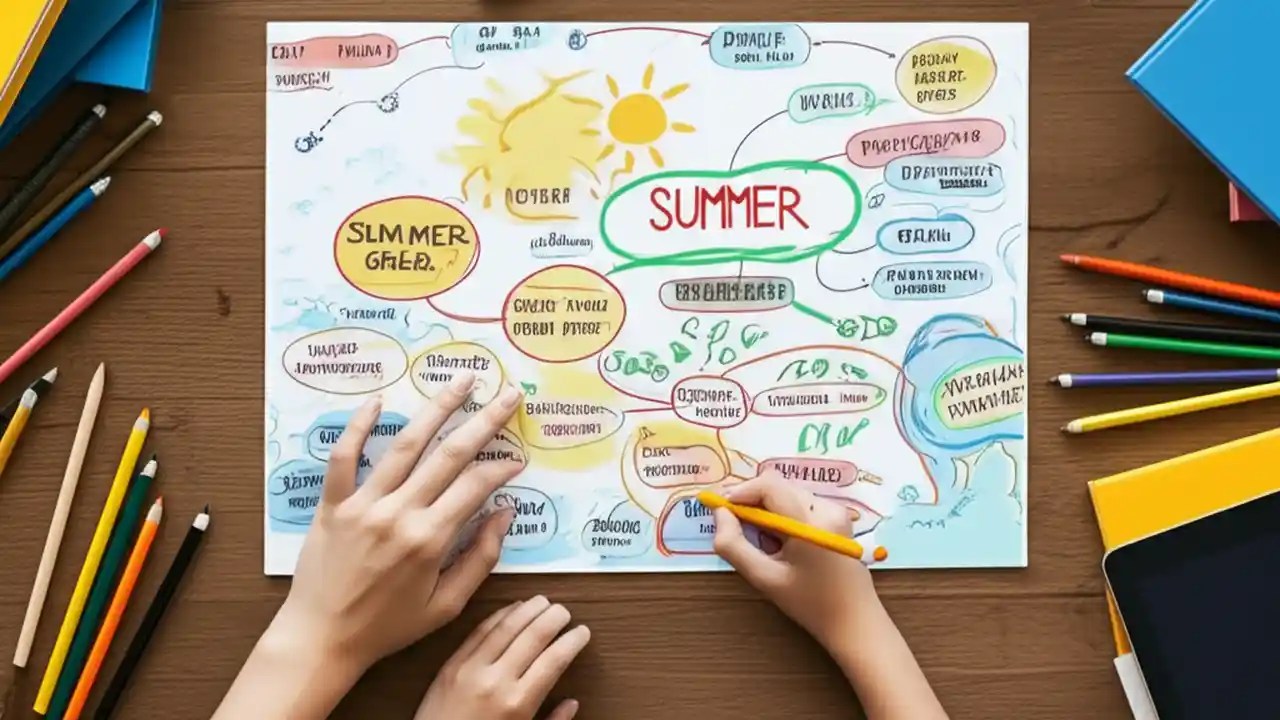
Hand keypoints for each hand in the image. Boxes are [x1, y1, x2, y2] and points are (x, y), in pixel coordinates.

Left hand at [269, 371, 522, 675]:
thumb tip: (505, 514)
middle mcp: (399, 514)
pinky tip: (378, 400)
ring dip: (437, 409)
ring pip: (405, 445)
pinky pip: (344, 457)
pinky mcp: (333, 505)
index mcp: (430, 540)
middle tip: (507, 395)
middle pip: (449, 455)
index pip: (475, 486)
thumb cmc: (387, 628)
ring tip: (460, 382)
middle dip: (484, 421)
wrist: (322, 638)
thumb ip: (480, 558)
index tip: (516, 459)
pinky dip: (358, 426)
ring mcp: (363, 505)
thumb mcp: (446, 605)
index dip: (501, 467)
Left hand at [416, 596, 590, 719]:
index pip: (555, 659)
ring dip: (528, 609)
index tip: (582, 632)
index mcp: (519, 704)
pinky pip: (479, 631)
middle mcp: (496, 682)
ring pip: (507, 627)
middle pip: (534, 636)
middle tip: (565, 611)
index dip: (572, 640)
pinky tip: (513, 609)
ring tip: (543, 601)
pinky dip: (499, 615)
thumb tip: (571, 704)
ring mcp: (471, 669)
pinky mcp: (452, 664)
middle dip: (554, 618)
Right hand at [711, 474, 878, 651]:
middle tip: (738, 529)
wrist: (855, 621)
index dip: (741, 491)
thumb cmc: (810, 604)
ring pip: (789, 494)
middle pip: (779, 487)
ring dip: (769, 511)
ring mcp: (837, 511)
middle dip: (753, 502)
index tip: (722, 509)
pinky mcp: (839, 518)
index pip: (770, 485)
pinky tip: (783, 544)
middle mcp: (827, 508)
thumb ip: (734, 545)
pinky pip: (802, 505)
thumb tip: (719, 513)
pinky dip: (784, 516)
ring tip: (764, 543)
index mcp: (811, 522)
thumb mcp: (764, 578)